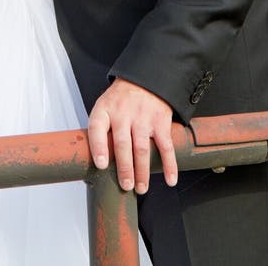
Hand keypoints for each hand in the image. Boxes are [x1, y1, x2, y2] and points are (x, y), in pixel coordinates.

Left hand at [88, 78, 177, 194]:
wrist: (145, 80)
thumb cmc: (121, 100)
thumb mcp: (104, 106)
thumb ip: (100, 131)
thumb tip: (98, 164)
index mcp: (105, 110)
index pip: (97, 127)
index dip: (98, 147)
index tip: (101, 164)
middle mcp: (123, 113)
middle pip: (122, 143)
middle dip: (124, 168)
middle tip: (126, 185)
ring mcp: (142, 117)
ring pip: (142, 148)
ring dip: (142, 171)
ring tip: (141, 188)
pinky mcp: (160, 121)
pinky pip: (165, 146)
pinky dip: (169, 164)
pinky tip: (170, 179)